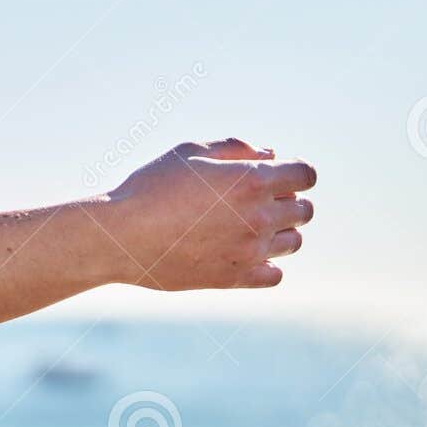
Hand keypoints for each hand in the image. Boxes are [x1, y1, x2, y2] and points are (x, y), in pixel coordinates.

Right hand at [105, 138, 316, 289]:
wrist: (120, 237)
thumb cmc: (149, 188)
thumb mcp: (188, 151)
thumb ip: (235, 148)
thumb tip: (269, 156)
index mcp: (251, 180)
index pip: (306, 175)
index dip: (294, 173)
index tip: (275, 176)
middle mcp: (259, 216)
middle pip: (304, 210)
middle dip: (287, 201)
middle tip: (253, 202)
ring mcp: (250, 250)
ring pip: (294, 242)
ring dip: (279, 232)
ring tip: (245, 228)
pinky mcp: (234, 278)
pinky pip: (275, 275)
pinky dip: (268, 265)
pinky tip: (244, 254)